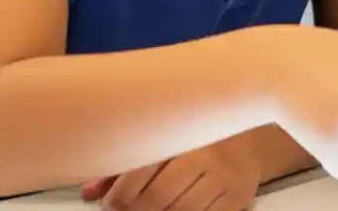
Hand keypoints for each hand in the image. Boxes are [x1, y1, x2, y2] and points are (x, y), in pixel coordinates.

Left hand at [80, 136, 260, 210]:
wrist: (249, 141)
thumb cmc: (196, 143)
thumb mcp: (162, 144)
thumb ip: (125, 167)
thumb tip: (88, 192)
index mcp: (181, 133)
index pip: (140, 171)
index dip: (119, 196)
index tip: (112, 204)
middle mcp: (205, 154)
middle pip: (158, 198)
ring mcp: (225, 177)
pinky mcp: (239, 196)